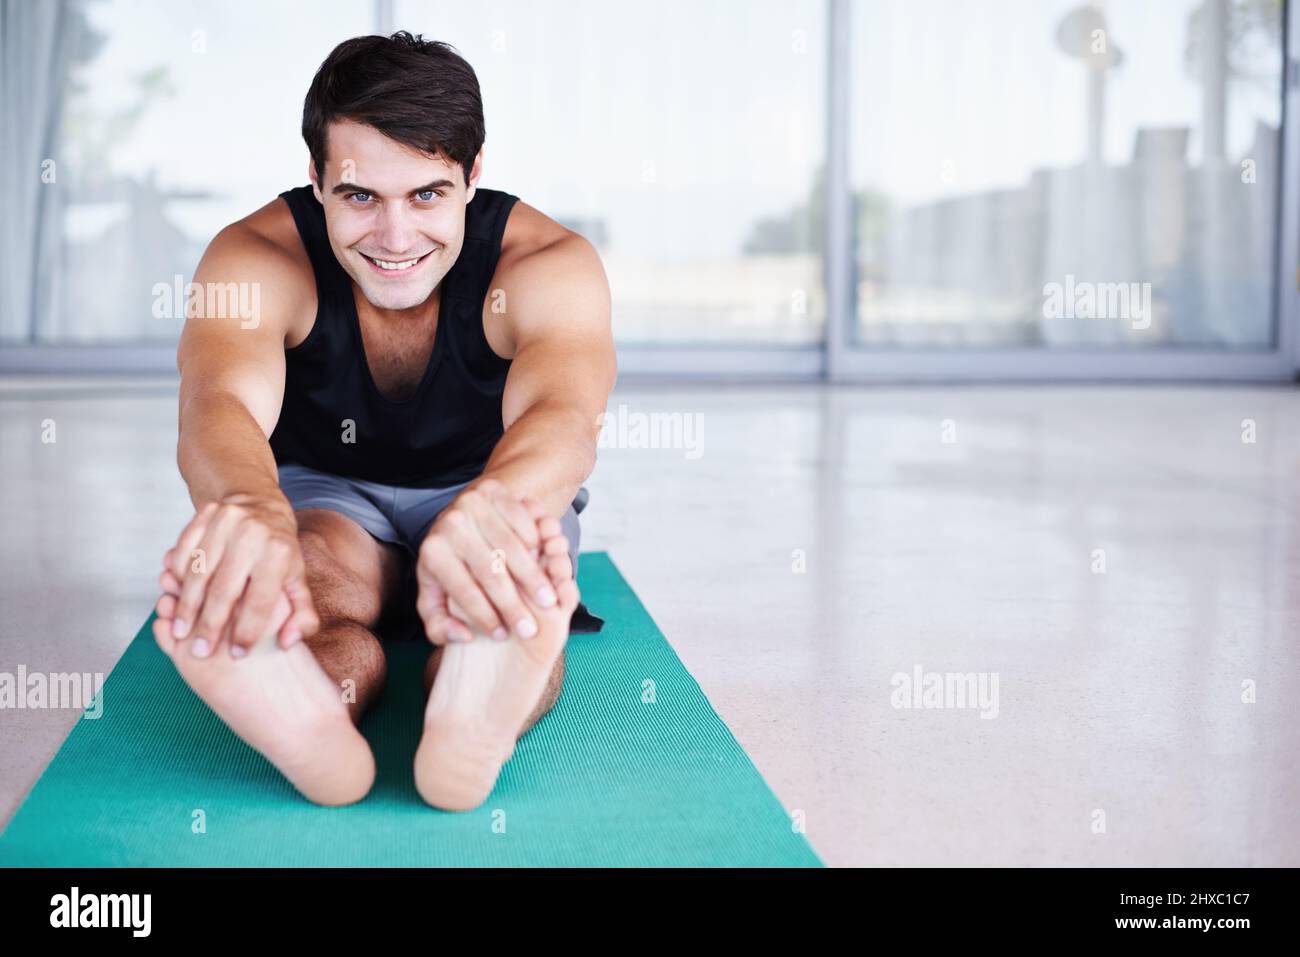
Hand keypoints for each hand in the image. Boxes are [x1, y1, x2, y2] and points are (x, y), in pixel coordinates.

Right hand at [163, 494, 317, 658]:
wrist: (260, 506)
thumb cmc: (278, 553)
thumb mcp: (296, 580)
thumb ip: (302, 615)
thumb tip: (289, 642)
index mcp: (279, 553)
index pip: (260, 600)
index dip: (249, 631)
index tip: (238, 655)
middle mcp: (252, 534)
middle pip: (224, 589)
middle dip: (211, 625)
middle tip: (200, 651)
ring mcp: (226, 522)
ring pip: (198, 574)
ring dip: (187, 607)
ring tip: (182, 632)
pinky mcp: (204, 515)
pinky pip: (183, 553)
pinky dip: (177, 577)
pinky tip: (176, 599)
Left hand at [415, 479, 559, 643]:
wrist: (461, 517)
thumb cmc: (450, 564)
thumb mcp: (434, 596)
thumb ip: (439, 625)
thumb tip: (464, 635)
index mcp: (432, 552)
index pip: (464, 591)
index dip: (485, 617)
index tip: (503, 635)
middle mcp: (450, 524)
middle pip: (491, 572)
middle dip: (513, 606)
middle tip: (531, 629)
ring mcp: (472, 504)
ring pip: (512, 549)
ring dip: (534, 579)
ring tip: (547, 603)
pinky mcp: (494, 491)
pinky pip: (523, 522)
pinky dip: (536, 543)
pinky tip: (545, 562)